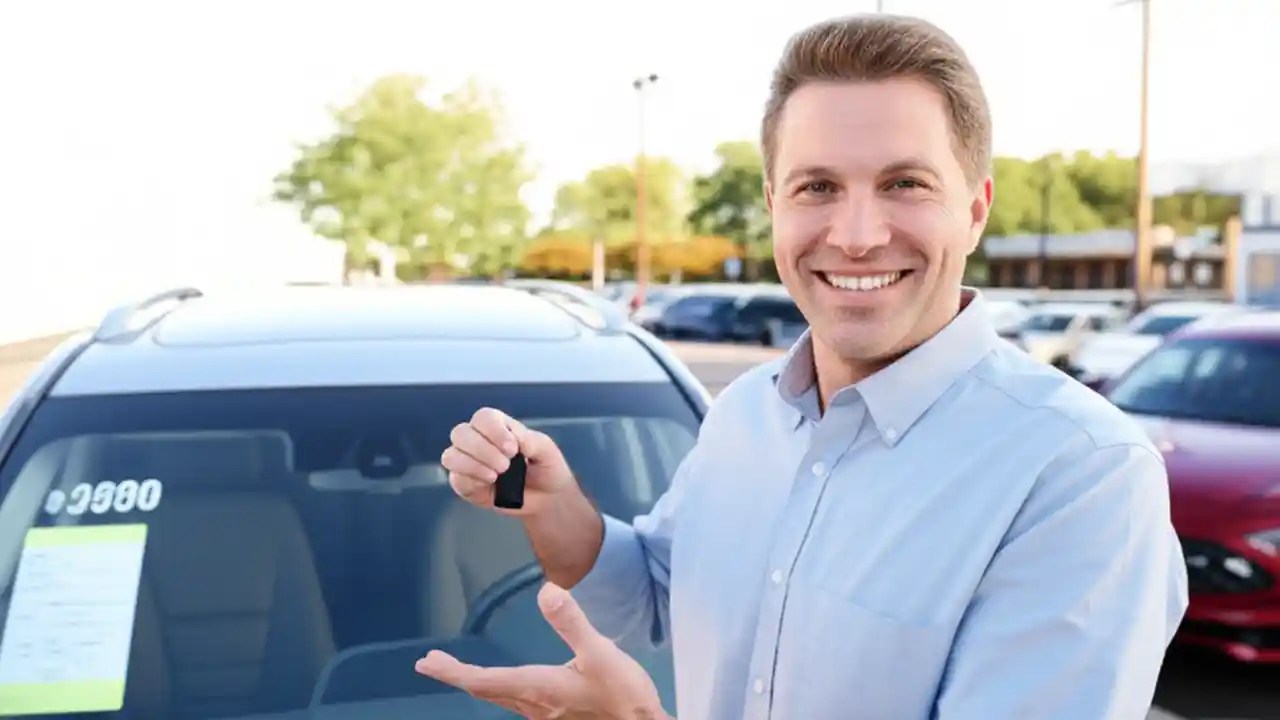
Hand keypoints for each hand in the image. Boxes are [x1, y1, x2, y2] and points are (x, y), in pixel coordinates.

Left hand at [416, 583, 669, 719]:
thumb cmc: (622, 695)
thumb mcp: (600, 653)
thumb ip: (571, 623)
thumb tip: (546, 591)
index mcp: (537, 688)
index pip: (482, 681)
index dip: (452, 671)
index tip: (427, 663)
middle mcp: (533, 705)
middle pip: (484, 690)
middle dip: (456, 676)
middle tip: (431, 663)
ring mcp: (544, 714)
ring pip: (499, 698)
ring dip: (475, 683)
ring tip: (458, 671)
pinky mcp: (557, 715)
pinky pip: (515, 701)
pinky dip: (498, 688)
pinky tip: (507, 684)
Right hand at [441, 407, 574, 515]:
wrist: (548, 498)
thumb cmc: (546, 468)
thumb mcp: (546, 450)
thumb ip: (530, 441)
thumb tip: (513, 439)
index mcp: (497, 426)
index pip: (482, 417)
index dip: (494, 431)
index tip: (513, 449)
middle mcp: (478, 440)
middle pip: (460, 433)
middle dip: (482, 449)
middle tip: (506, 465)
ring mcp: (469, 463)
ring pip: (451, 456)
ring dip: (473, 465)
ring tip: (496, 475)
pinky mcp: (465, 485)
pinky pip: (455, 480)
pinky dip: (471, 481)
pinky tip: (489, 484)